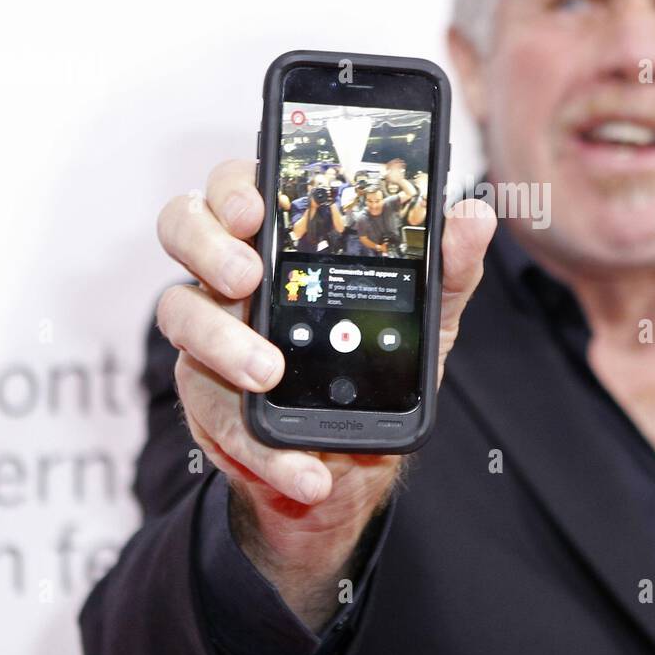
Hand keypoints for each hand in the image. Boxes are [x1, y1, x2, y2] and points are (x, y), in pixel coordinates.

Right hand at [156, 160, 495, 626]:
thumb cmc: (378, 362)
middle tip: (246, 277)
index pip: (239, 185)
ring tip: (269, 373)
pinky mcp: (205, 396)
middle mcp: (233, 272)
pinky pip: (213, 412)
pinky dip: (259, 446)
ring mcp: (211, 330)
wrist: (355, 456)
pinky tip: (306, 469)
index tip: (256, 209)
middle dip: (208, 245)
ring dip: (221, 341)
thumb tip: (475, 215)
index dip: (234, 187)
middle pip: (184, 227)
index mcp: (281, 237)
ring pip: (180, 313)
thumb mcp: (425, 315)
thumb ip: (448, 266)